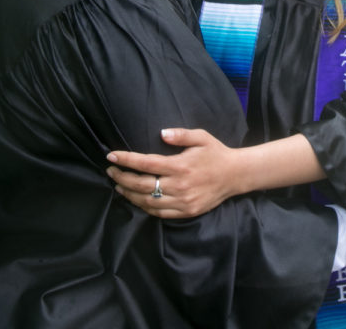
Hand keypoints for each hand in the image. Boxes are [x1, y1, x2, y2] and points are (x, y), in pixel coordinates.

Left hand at [106, 129, 238, 218]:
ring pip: (147, 201)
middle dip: (121, 178)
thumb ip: (181, 134)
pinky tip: (136, 199)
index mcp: (180, 165)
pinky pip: (159, 213)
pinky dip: (144, 207)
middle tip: (110, 171)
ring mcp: (182, 201)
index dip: (126, 160)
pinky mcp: (186, 212)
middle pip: (142, 184)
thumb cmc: (216, 153)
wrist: (235, 175)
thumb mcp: (201, 137)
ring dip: (129, 193)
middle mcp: (179, 185)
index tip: (111, 156)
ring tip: (118, 186)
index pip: (146, 163)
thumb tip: (161, 133)